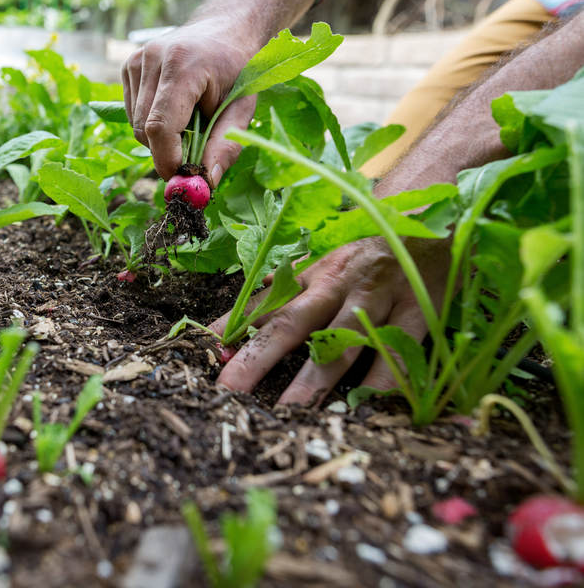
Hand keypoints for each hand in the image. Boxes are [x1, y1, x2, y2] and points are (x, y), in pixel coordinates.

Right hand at [121, 19, 258, 185]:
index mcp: (183, 65)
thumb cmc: (236, 71)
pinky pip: (132, 114)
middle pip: (144, 129)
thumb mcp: (243, 107)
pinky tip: (174, 109)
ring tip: (188, 121)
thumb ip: (226, 144)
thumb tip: (207, 180)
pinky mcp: (128, 66)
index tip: (182, 177)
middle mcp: (153, 58)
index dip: (167, 158)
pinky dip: (151, 123)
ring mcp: (137, 60)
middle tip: (192, 155)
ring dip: (160, 137)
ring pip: (136, 125)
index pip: (160, 125)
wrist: (223, 33)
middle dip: (166, 151)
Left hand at [208, 236, 449, 405]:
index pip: (263, 305)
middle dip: (259, 358)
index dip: (233, 329)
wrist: (431, 228)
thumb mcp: (319, 271)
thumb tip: (229, 328)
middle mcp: (337, 287)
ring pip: (342, 340)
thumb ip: (280, 298)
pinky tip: (366, 408)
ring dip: (316, 377)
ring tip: (293, 411)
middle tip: (231, 391)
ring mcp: (377, 299)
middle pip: (292, 323)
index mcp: (310, 277)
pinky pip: (399, 352)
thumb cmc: (365, 260)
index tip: (206, 356)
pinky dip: (384, 381)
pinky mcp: (416, 312)